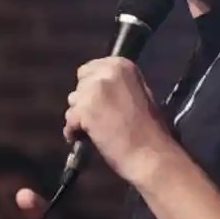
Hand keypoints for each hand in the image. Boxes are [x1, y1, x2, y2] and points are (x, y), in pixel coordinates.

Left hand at [64, 57, 172, 183]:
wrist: (150, 153)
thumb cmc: (150, 129)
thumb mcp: (139, 94)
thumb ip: (118, 86)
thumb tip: (98, 89)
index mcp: (122, 65)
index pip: (91, 68)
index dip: (91, 85)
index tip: (95, 99)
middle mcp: (106, 72)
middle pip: (81, 84)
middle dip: (86, 99)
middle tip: (96, 117)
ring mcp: (94, 90)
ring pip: (73, 102)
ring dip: (79, 115)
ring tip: (92, 130)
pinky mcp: (83, 110)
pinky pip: (69, 121)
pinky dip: (73, 132)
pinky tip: (82, 139)